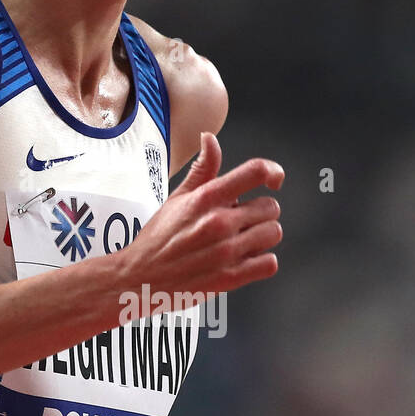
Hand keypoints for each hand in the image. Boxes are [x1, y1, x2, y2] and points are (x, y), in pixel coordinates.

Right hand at [127, 131, 282, 300]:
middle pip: (271, 207)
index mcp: (206, 198)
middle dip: (258, 212)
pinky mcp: (230, 278)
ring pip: (273, 233)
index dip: (273, 171)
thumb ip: (202, 169)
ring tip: (240, 240)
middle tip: (238, 221)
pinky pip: (270, 263)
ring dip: (262, 237)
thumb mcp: (177, 197)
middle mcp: (219, 222)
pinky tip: (243, 259)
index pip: (256, 171)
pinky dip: (261, 261)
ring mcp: (226, 251)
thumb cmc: (159, 236)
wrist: (140, 277)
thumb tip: (210, 138)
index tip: (273, 180)